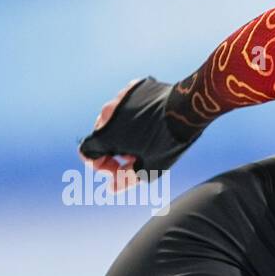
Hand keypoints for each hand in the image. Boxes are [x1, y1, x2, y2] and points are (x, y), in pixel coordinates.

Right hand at [77, 76, 199, 187]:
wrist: (188, 109)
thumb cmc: (168, 143)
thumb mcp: (149, 169)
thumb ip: (126, 179)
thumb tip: (112, 188)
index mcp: (104, 133)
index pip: (86, 152)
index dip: (100, 166)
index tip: (117, 170)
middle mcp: (106, 112)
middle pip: (101, 136)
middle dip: (114, 151)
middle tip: (136, 158)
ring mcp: (120, 97)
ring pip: (115, 119)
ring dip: (124, 133)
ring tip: (146, 142)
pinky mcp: (134, 87)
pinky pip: (128, 104)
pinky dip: (135, 115)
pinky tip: (152, 123)